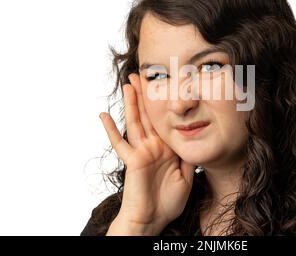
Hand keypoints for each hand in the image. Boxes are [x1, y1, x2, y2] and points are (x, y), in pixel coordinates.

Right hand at [99, 73, 194, 234]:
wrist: (153, 220)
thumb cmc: (168, 202)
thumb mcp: (186, 175)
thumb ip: (186, 156)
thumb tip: (192, 139)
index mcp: (166, 148)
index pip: (165, 120)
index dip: (164, 104)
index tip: (166, 86)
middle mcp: (153, 146)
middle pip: (148, 116)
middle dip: (145, 96)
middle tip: (142, 75)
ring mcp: (141, 152)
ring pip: (135, 122)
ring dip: (131, 103)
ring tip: (128, 84)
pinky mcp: (132, 160)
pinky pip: (119, 143)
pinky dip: (110, 130)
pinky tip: (103, 115)